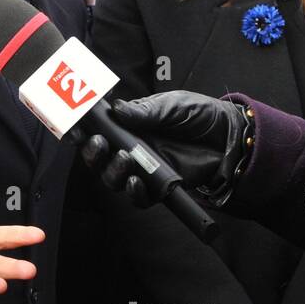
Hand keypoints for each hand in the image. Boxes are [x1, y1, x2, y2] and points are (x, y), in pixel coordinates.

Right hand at [79, 91, 249, 206]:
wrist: (229, 136)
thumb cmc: (199, 116)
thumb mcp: (171, 105)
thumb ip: (144, 111)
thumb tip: (116, 110)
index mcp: (129, 127)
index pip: (97, 132)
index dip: (81, 133)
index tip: (75, 129)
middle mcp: (131, 149)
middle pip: (99, 160)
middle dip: (92, 154)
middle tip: (99, 143)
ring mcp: (144, 170)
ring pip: (113, 179)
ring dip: (111, 172)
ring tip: (123, 160)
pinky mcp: (160, 187)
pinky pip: (139, 197)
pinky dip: (133, 192)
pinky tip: (135, 181)